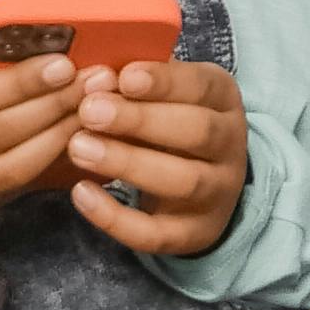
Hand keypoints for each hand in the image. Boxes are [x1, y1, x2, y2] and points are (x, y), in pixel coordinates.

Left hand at [67, 58, 249, 260]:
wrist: (203, 186)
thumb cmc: (168, 124)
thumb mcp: (164, 95)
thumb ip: (135, 84)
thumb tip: (94, 75)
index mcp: (223, 100)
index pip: (202, 86)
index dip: (164, 81)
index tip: (123, 77)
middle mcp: (230, 146)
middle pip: (197, 132)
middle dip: (141, 121)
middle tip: (90, 111)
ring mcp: (217, 194)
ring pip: (183, 181)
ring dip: (128, 163)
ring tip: (79, 147)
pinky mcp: (193, 233)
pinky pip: (157, 233)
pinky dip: (116, 217)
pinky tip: (81, 192)